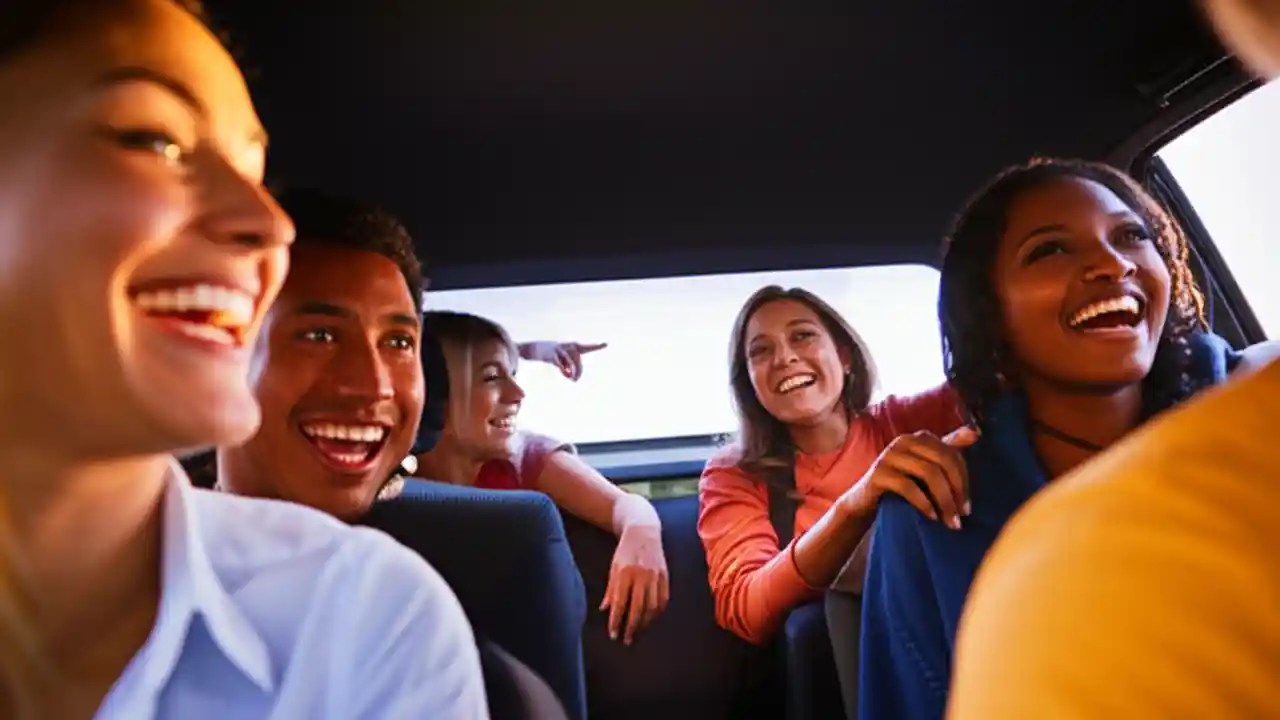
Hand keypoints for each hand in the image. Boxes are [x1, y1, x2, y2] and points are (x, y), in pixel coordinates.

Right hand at [521, 341, 607, 380]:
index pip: (585, 347)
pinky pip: (559, 362)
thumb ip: (569, 369)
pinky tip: (566, 374)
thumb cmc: (551, 354)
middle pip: (577, 357)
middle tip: (576, 379)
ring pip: (569, 359)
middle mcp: (566, 346)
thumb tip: (572, 377)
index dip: (595, 346)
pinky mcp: (549, 354)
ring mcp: (558, 349)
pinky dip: (563, 368)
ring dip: (573, 369)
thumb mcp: (561, 362)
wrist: (533, 348)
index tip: (605, 344)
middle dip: (579, 369)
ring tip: (573, 379)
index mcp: (571, 346)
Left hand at [600, 524, 668, 644]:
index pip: (620, 603)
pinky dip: (658, 611)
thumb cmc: (625, 550)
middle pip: (638, 608)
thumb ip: (611, 589)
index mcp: (625, 573)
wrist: (643, 531)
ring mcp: (655, 575)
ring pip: (652, 606)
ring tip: (639, 631)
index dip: (616, 621)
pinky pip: (663, 598)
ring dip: (645, 622)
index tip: (613, 634)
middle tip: (627, 640)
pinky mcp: (665, 575)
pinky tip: (652, 618)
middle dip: (632, 627)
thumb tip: (605, 609)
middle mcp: (642, 575)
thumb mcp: (613, 567)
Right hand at [839, 426, 978, 529]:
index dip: (964, 480)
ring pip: (928, 473)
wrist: (865, 503)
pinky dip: (924, 503)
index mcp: (919, 437)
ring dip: (943, 500)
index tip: (967, 506)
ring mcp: (889, 455)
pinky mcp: (878, 473)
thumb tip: (976, 433)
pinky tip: (931, 517)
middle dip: (956, 490)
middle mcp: (904, 441)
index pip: (951, 453)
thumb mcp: (926, 467)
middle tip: (961, 515)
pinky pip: (908, 486)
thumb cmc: (901, 485)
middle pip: (942, 461)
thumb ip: (948, 449)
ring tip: (950, 521)